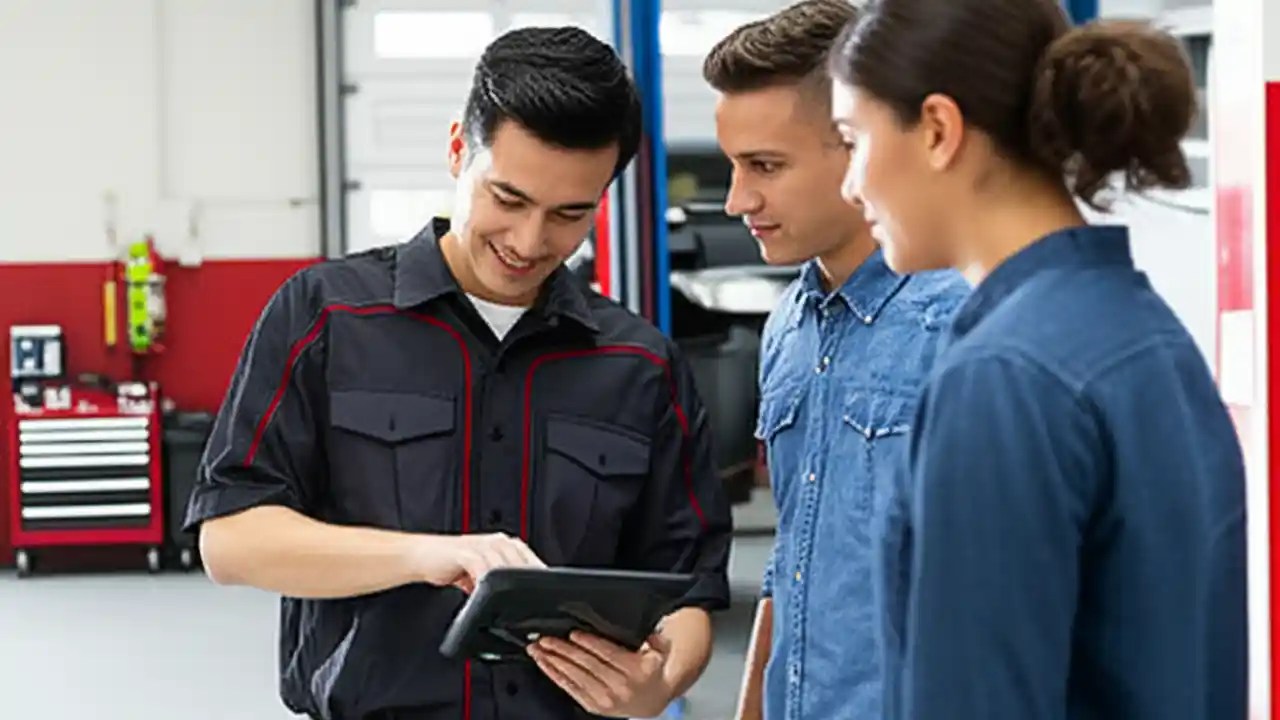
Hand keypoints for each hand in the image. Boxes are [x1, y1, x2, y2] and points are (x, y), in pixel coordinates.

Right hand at [414, 533, 544, 592]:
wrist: (422, 555)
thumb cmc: (453, 566)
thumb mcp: (483, 576)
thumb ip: (500, 584)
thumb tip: (520, 606)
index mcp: (507, 546)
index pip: (532, 562)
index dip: (539, 580)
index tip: (545, 598)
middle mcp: (498, 542)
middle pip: (521, 563)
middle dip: (526, 584)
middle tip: (530, 604)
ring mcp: (482, 545)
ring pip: (504, 565)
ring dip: (508, 584)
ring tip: (513, 602)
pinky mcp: (465, 552)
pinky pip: (481, 566)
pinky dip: (485, 580)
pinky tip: (487, 592)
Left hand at [528, 630, 674, 717]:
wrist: (652, 701)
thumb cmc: (650, 671)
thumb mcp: (658, 653)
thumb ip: (654, 640)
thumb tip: (649, 634)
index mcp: (635, 671)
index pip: (608, 655)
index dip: (590, 644)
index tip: (573, 634)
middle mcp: (618, 687)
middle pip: (587, 665)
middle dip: (563, 651)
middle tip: (545, 639)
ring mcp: (604, 699)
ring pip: (575, 677)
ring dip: (553, 662)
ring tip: (538, 650)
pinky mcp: (593, 706)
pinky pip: (570, 689)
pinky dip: (555, 676)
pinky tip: (544, 664)